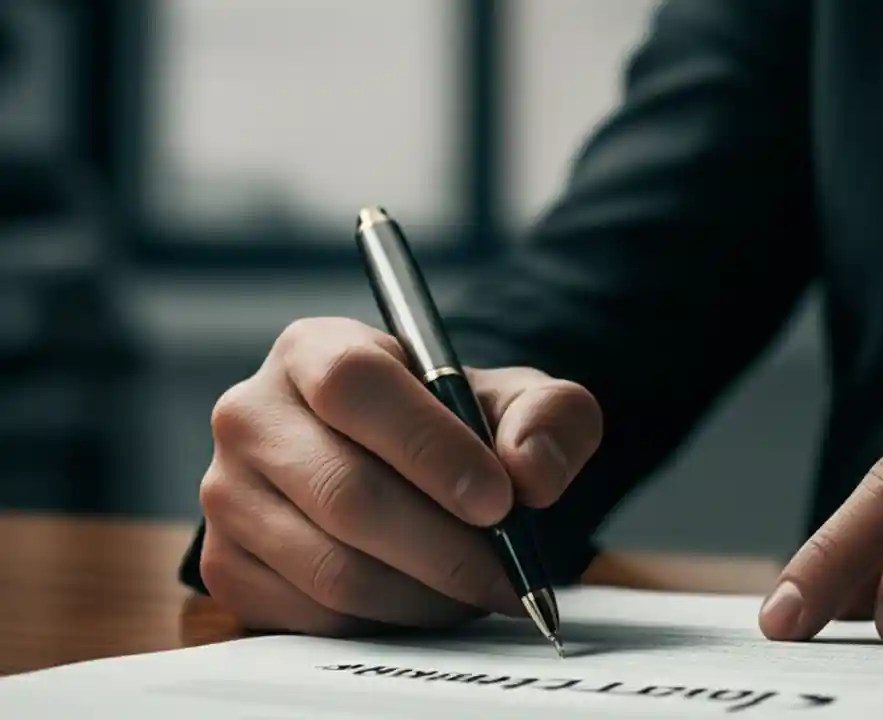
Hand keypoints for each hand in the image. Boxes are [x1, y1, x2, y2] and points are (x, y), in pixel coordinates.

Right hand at [198, 318, 601, 634]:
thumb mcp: (514, 401)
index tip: (498, 500)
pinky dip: (388, 622)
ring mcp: (227, 495)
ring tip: (479, 588)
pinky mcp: (227, 567)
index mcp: (313, 351)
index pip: (354, 386)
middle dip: (445, 547)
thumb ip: (546, 418)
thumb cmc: (449, 427)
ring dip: (425, 594)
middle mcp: (251, 415)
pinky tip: (429, 600)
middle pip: (346, 493)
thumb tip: (531, 469)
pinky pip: (315, 615)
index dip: (429, 447)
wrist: (396, 471)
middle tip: (508, 572)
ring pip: (333, 567)